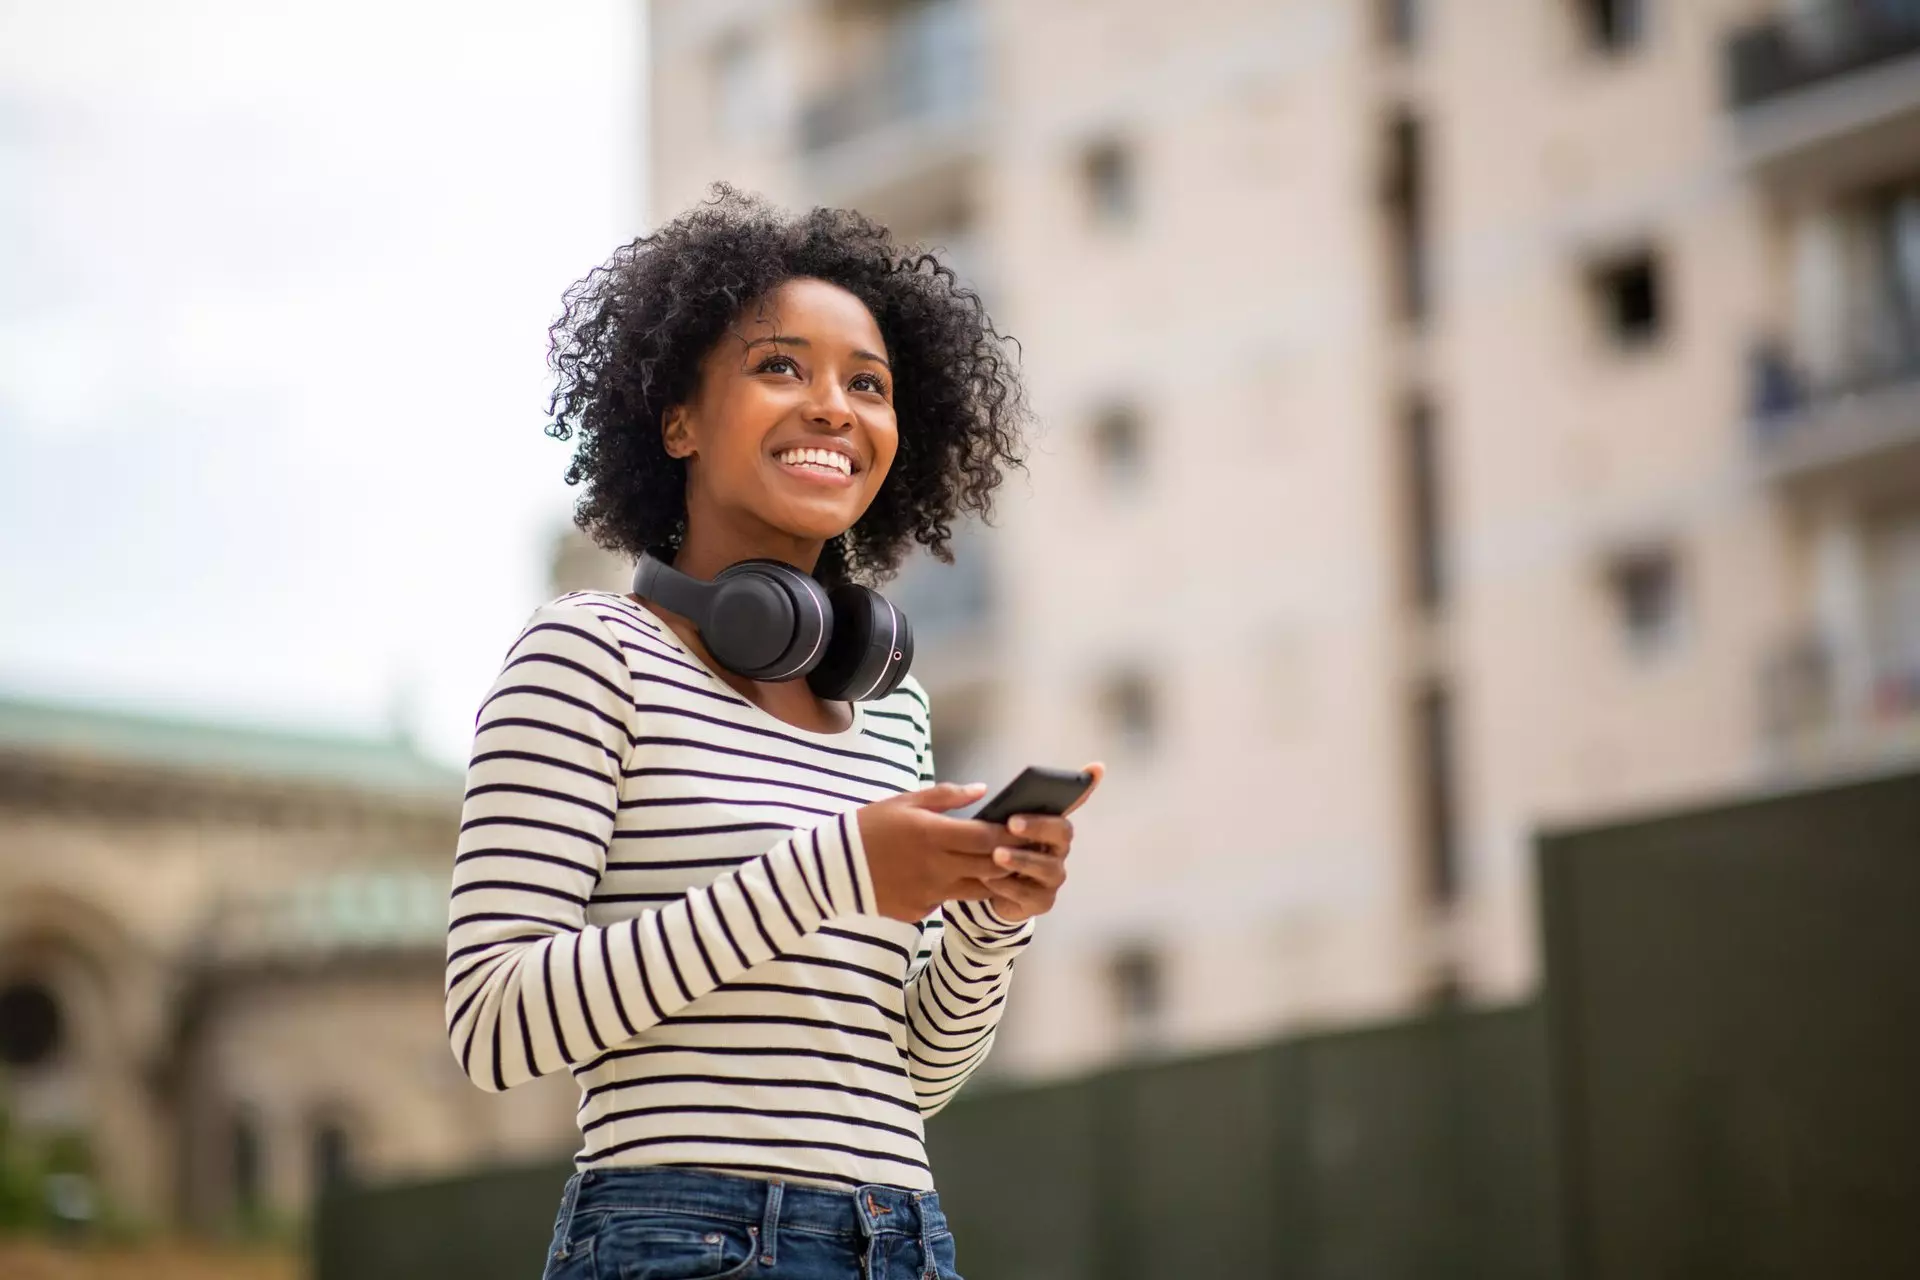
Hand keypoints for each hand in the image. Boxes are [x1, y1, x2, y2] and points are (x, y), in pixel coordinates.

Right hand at [856, 782, 1019, 921]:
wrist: (833, 868)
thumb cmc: (870, 826)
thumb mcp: (906, 802)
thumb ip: (947, 796)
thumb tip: (982, 790)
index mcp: (933, 835)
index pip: (986, 838)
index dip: (1009, 835)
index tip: (1022, 829)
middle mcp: (936, 867)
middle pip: (990, 867)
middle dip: (1010, 859)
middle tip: (1020, 850)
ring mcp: (929, 893)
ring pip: (976, 889)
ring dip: (989, 879)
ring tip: (994, 867)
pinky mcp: (920, 911)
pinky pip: (948, 901)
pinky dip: (955, 890)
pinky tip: (950, 879)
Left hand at [979, 762, 1103, 923]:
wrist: (989, 892)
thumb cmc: (996, 850)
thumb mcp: (994, 828)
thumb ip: (998, 812)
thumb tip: (982, 790)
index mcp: (1049, 825)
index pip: (1074, 801)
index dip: (1086, 786)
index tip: (1096, 767)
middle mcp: (1058, 849)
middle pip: (1062, 832)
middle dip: (1038, 826)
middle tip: (1011, 823)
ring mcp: (1053, 876)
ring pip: (1045, 866)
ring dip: (1020, 859)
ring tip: (997, 855)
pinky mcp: (1043, 901)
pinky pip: (1027, 892)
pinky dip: (1006, 885)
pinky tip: (988, 879)